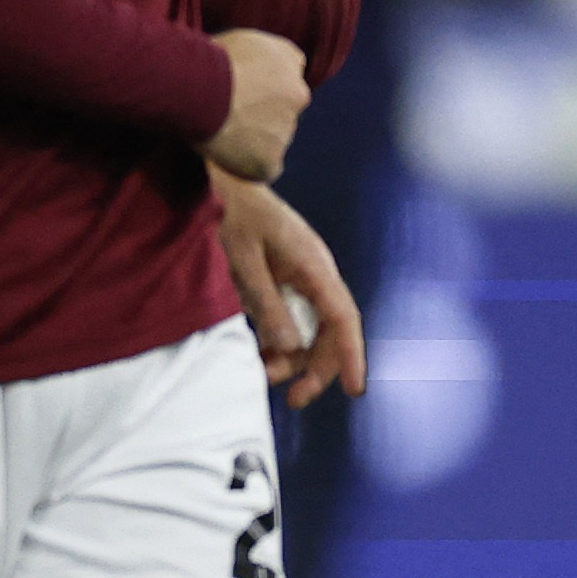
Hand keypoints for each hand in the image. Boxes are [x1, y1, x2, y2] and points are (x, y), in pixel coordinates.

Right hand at [201, 27, 309, 179]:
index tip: (244, 92)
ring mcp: (287, 128)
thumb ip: (253, 56)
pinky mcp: (271, 159)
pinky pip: (264, 167)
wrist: (198, 89)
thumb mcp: (237, 41)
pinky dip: (247, 164)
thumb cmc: (204, 60)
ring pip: (274, 138)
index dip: (264, 87)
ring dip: (253, 139)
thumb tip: (245, 68)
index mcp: (289, 58)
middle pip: (284, 109)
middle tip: (229, 115)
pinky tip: (225, 152)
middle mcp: (298, 93)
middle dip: (262, 114)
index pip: (286, 76)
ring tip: (219, 130)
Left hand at [214, 169, 367, 402]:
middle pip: (330, 331)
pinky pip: (290, 318)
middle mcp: (314, 274)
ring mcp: (299, 276)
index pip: (343, 318)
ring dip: (292, 357)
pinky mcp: (283, 279)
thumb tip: (290, 349)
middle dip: (317, 368)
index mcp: (313, 265)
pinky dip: (279, 341)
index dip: (350, 356)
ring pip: (309, 329)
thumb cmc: (231, 213)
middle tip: (294, 399)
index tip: (354, 390)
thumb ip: (267, 304)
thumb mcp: (242, 261)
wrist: (222, 178)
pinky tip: (260, 354)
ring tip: (264, 373)